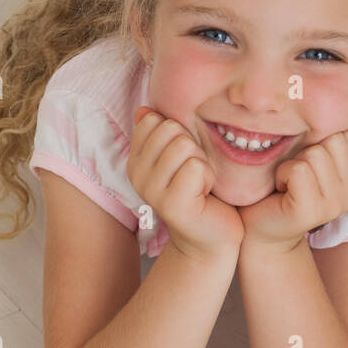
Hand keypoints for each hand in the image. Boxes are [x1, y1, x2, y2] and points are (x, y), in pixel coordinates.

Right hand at [127, 106, 244, 259]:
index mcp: (136, 161)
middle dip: (192, 146)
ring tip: (200, 183)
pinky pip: (194, 166)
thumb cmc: (199, 191)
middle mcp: (137, 175)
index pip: (154, 120)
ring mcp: (151, 191)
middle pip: (170, 128)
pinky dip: (207, 177)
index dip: (179, 133)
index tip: (183, 159)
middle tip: (194, 173)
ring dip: (202, 162)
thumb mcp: (179, 157)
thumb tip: (144, 110)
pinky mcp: (171, 205)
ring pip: (183, 145)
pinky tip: (204, 195)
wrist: (211, 237)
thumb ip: (160, 134)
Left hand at [238, 128, 347, 253]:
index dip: (322, 138)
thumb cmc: (285, 186)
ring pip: (316, 154)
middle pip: (333, 140)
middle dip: (307, 149)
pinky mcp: (311, 211)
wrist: (262, 227)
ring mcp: (335, 204)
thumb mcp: (313, 159)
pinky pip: (298, 170)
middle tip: (297, 174)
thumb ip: (328, 138)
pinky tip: (281, 189)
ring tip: (288, 182)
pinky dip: (282, 173)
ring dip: (293, 163)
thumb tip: (330, 96)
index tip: (309, 161)